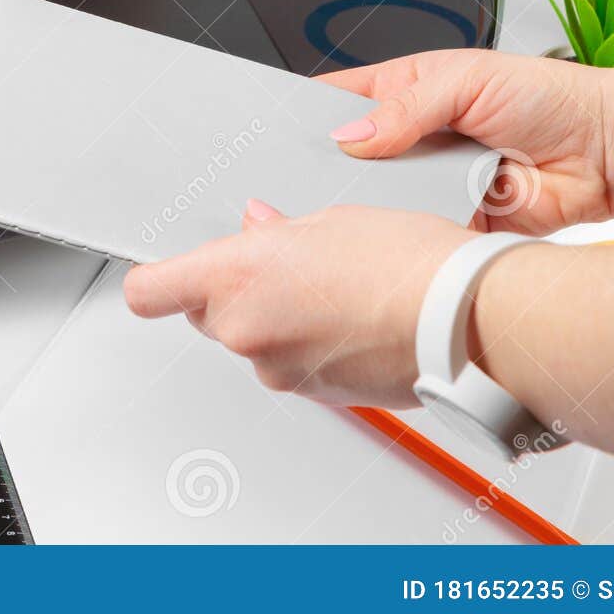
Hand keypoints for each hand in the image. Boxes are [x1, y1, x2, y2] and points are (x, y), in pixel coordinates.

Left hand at [123, 202, 472, 407]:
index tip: (159, 272)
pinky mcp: (313, 392)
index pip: (149, 292)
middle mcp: (246, 330)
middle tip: (281, 263)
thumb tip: (257, 228)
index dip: (152, 280)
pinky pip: (290, 361)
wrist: (464, 319)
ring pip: (251, 339)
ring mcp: (278, 367)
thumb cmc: (409, 265)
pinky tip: (348, 315)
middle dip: (232, 290)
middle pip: (204, 313)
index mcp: (236, 278)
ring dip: (275, 317)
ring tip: (331, 287)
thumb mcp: (330, 220)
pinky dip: (307, 342)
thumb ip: (275, 231)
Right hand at [322, 49, 613, 234]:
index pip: (342, 100)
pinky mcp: (452, 220)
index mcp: (408, 91)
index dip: (310, 115)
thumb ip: (406, 108)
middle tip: (309, 180)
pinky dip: (408, 232)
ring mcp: (431, 181)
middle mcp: (415, 138)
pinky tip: (396, 231)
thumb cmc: (551, 98)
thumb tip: (352, 135)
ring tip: (351, 208)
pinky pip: (417, 229)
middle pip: (353, 158)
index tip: (281, 131)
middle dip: (335, 169)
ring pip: (381, 199)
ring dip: (373, 204)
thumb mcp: (467, 81)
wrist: (608, 154)